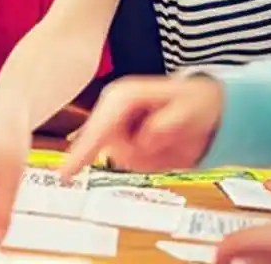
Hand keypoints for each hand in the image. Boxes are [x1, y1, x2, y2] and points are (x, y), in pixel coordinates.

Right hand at [58, 75, 222, 178]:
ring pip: (121, 159)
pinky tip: (165, 145)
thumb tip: (145, 138)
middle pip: (110, 148)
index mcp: (122, 96)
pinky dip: (152, 161)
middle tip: (168, 138)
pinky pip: (132, 164)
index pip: (97, 127)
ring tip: (170, 138)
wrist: (205, 108)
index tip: (65, 173)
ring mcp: (116, 128)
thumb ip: (166, 124)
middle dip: (139, 152)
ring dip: (149, 158)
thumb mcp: (189, 108)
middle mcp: (113, 111)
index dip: (81, 150)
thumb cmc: (196, 101)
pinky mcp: (123, 142)